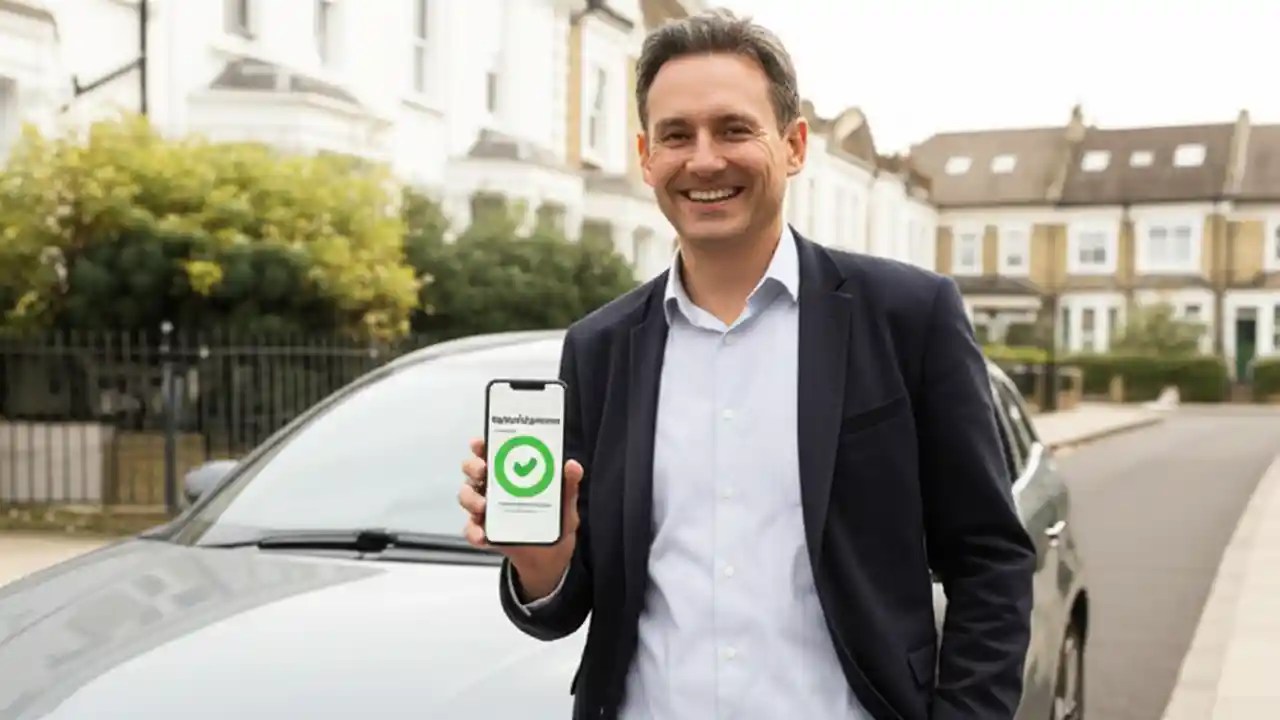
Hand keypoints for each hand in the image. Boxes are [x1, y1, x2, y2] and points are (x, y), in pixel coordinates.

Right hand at [458, 437, 583, 600]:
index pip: (490, 452)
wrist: (551, 556)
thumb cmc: (554, 520)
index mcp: (510, 472)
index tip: (481, 442)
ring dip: (471, 498)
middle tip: (483, 470)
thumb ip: (569, 483)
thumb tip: (572, 466)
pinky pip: (471, 530)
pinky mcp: (484, 532)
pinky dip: (474, 532)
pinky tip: (483, 535)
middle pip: (472, 470)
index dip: (481, 444)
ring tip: (483, 505)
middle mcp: (493, 487)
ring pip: (466, 497)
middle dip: (473, 466)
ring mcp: (486, 510)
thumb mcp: (565, 501)